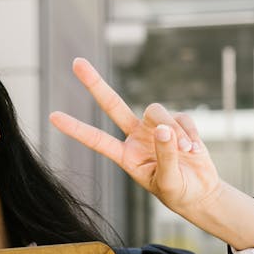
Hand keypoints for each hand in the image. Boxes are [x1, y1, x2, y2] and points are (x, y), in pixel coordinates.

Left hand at [49, 58, 222, 217]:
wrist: (200, 191)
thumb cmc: (178, 191)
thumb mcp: (169, 181)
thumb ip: (165, 156)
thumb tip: (164, 129)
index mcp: (125, 156)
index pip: (97, 140)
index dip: (76, 129)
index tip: (53, 117)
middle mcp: (135, 137)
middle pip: (113, 105)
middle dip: (95, 83)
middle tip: (75, 62)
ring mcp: (155, 128)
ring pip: (156, 111)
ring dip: (173, 129)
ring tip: (187, 151)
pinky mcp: (176, 122)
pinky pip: (182, 118)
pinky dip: (191, 134)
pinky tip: (196, 151)